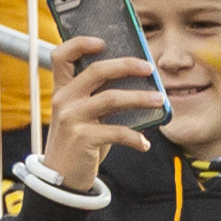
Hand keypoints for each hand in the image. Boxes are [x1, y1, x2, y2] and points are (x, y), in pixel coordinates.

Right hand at [36, 38, 166, 190]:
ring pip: (112, 98)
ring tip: (160, 101)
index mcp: (62, 90)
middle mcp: (64, 100)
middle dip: (126, 66)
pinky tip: (144, 144)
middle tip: (149, 68)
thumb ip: (98, 97)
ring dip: (140, 98)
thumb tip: (137, 82)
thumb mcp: (83, 115)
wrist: (61, 179)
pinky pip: (117, 131)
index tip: (103, 41)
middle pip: (97, 70)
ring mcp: (72, 118)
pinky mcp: (83, 138)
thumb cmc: (79, 142)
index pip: (61, 56)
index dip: (80, 44)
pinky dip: (135, 137)